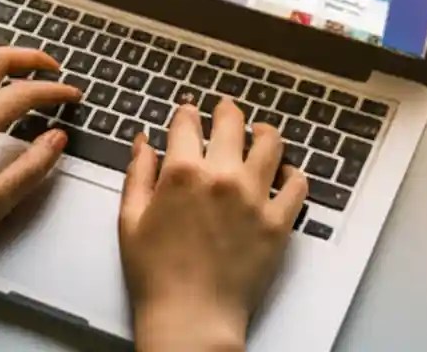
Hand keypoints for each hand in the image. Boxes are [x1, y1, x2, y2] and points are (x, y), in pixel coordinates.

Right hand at [119, 100, 307, 351]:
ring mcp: (254, 198)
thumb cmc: (155, 274)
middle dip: (227, 111)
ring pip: (271, 144)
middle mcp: (222, 177)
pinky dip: (291, 173)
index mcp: (182, 173)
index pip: (188, 122)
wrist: (191, 317)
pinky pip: (296, 184)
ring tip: (260, 133)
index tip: (189, 112)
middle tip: (226, 111)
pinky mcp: (278, 222)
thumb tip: (144, 141)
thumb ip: (138, 174)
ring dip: (263, 132)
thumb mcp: (130, 219)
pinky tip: (284, 173)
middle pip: (232, 122)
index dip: (187, 113)